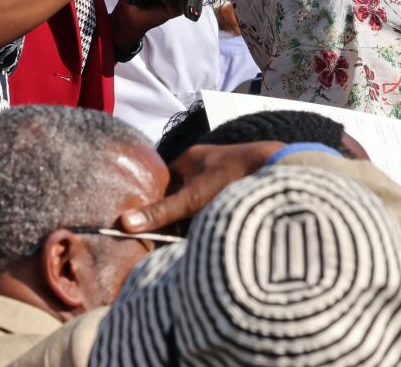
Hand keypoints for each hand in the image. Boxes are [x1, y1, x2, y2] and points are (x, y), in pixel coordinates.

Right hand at [119, 140, 282, 232]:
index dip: (156, 208)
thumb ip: (160, 213)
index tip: (151, 231)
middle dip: (178, 217)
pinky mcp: (240, 185)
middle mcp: (203, 164)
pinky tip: (218, 232)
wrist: (278, 168)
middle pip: (181, 195)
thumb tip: (123, 223)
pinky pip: (219, 204)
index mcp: (187, 159)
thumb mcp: (191, 199)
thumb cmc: (230, 178)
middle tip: (173, 242)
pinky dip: (216, 217)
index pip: (163, 187)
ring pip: (201, 201)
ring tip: (196, 240)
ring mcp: (223, 173)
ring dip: (198, 219)